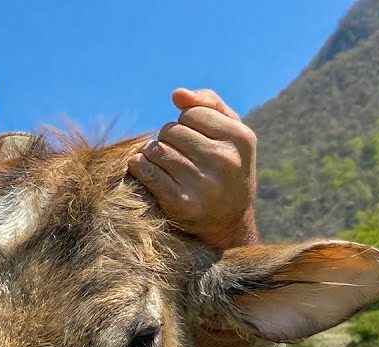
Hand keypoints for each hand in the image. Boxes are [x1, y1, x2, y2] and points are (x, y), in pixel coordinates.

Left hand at [128, 88, 257, 250]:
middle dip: (167, 138)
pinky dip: (138, 167)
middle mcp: (224, 160)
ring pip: (156, 150)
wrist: (227, 221)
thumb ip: (209, 105)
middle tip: (175, 152)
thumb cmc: (225, 167)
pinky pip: (146, 172)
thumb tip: (177, 94)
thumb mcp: (231, 134)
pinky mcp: (181, 204)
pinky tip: (142, 168)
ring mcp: (203, 184)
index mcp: (241, 138)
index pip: (191, 113)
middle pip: (171, 131)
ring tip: (160, 161)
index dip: (185, 122)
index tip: (191, 136)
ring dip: (151, 153)